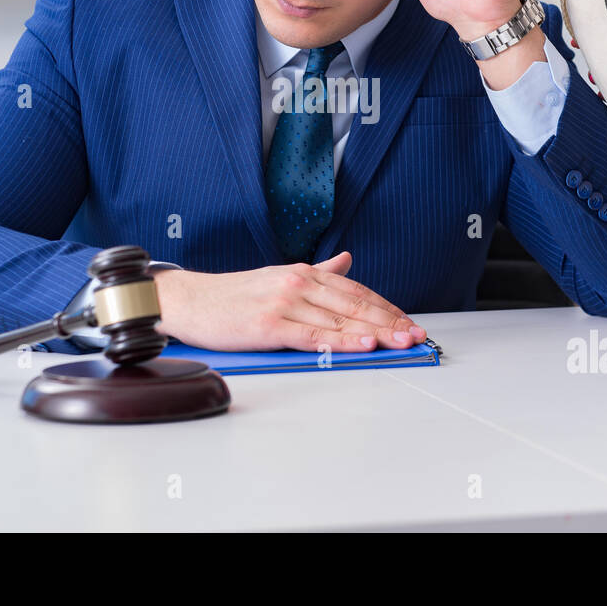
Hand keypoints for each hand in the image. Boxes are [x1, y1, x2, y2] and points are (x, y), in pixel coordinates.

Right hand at [151, 251, 426, 351]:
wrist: (190, 300)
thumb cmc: (233, 295)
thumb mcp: (279, 276)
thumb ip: (318, 272)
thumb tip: (347, 261)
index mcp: (303, 273)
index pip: (355, 291)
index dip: (386, 307)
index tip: (409, 321)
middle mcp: (297, 284)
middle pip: (354, 304)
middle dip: (390, 321)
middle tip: (416, 335)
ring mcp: (284, 303)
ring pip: (339, 319)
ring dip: (375, 332)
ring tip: (401, 342)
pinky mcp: (268, 325)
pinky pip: (313, 335)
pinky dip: (341, 340)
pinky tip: (362, 344)